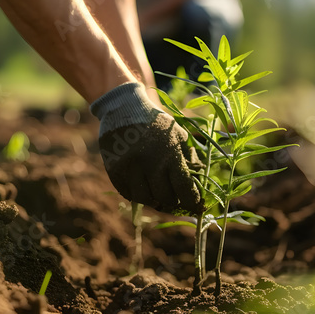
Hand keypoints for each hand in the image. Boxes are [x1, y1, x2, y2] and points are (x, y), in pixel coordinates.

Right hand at [91, 83, 203, 214]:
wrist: (124, 108)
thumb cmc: (156, 124)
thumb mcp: (178, 135)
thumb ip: (190, 157)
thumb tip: (200, 179)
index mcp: (170, 154)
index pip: (185, 189)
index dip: (193, 202)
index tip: (196, 206)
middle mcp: (150, 163)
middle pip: (165, 198)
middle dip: (173, 201)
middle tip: (175, 199)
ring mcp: (131, 168)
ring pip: (145, 199)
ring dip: (154, 200)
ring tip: (158, 195)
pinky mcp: (115, 170)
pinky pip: (128, 194)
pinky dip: (137, 194)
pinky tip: (143, 187)